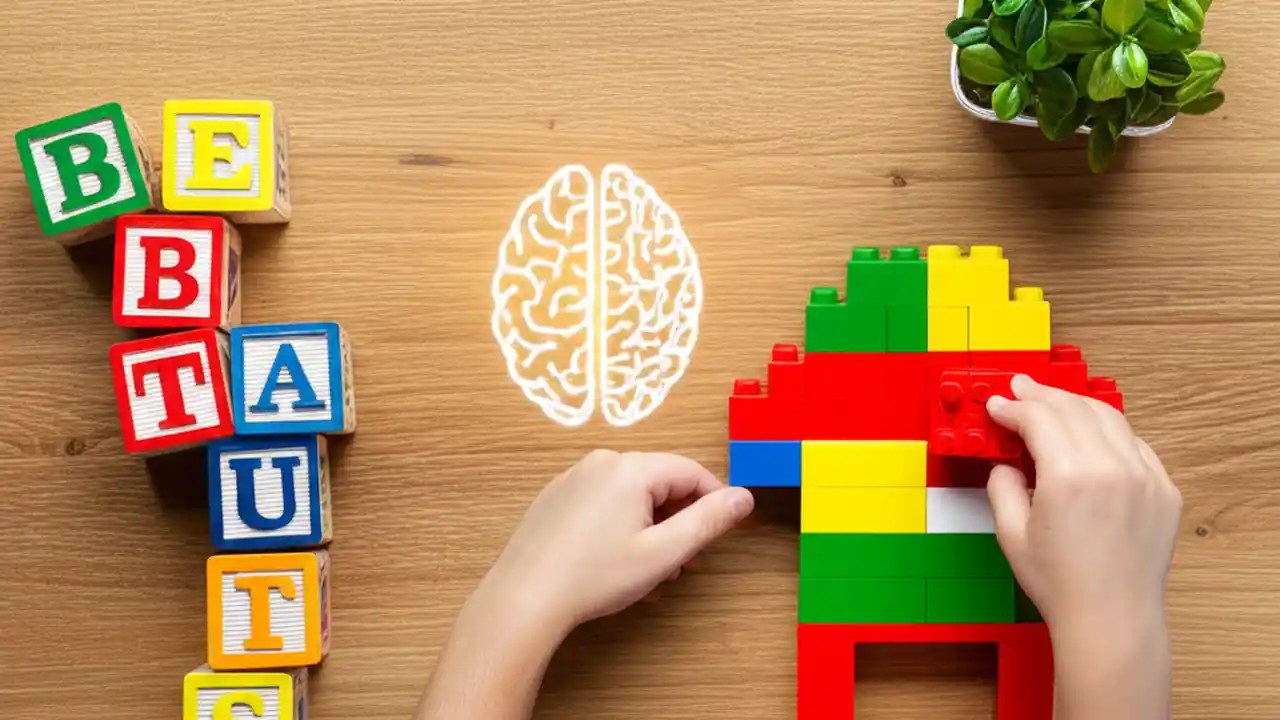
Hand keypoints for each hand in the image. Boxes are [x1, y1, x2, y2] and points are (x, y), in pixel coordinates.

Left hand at [479, 450, 754, 636]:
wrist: (524, 598)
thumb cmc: (594, 577)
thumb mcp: (663, 553)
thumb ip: (707, 521)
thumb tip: (743, 497)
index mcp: (630, 469)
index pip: (690, 472)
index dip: (714, 501)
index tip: (724, 532)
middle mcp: (601, 463)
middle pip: (660, 482)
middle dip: (679, 520)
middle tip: (683, 564)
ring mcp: (574, 478)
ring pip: (631, 495)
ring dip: (651, 528)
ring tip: (651, 571)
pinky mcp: (556, 497)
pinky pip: (603, 502)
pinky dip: (621, 526)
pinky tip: (618, 563)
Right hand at [985, 375, 1180, 719]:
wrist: (1110, 618)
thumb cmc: (1060, 585)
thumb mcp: (1011, 534)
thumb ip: (1003, 486)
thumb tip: (1005, 461)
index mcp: (1069, 477)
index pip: (1038, 418)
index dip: (1012, 407)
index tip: (997, 404)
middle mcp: (1111, 469)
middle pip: (1073, 408)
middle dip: (1041, 395)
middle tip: (1021, 388)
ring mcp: (1144, 477)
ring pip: (1108, 417)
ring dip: (1076, 404)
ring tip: (1054, 402)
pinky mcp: (1164, 490)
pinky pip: (1135, 444)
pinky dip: (1109, 431)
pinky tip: (1092, 434)